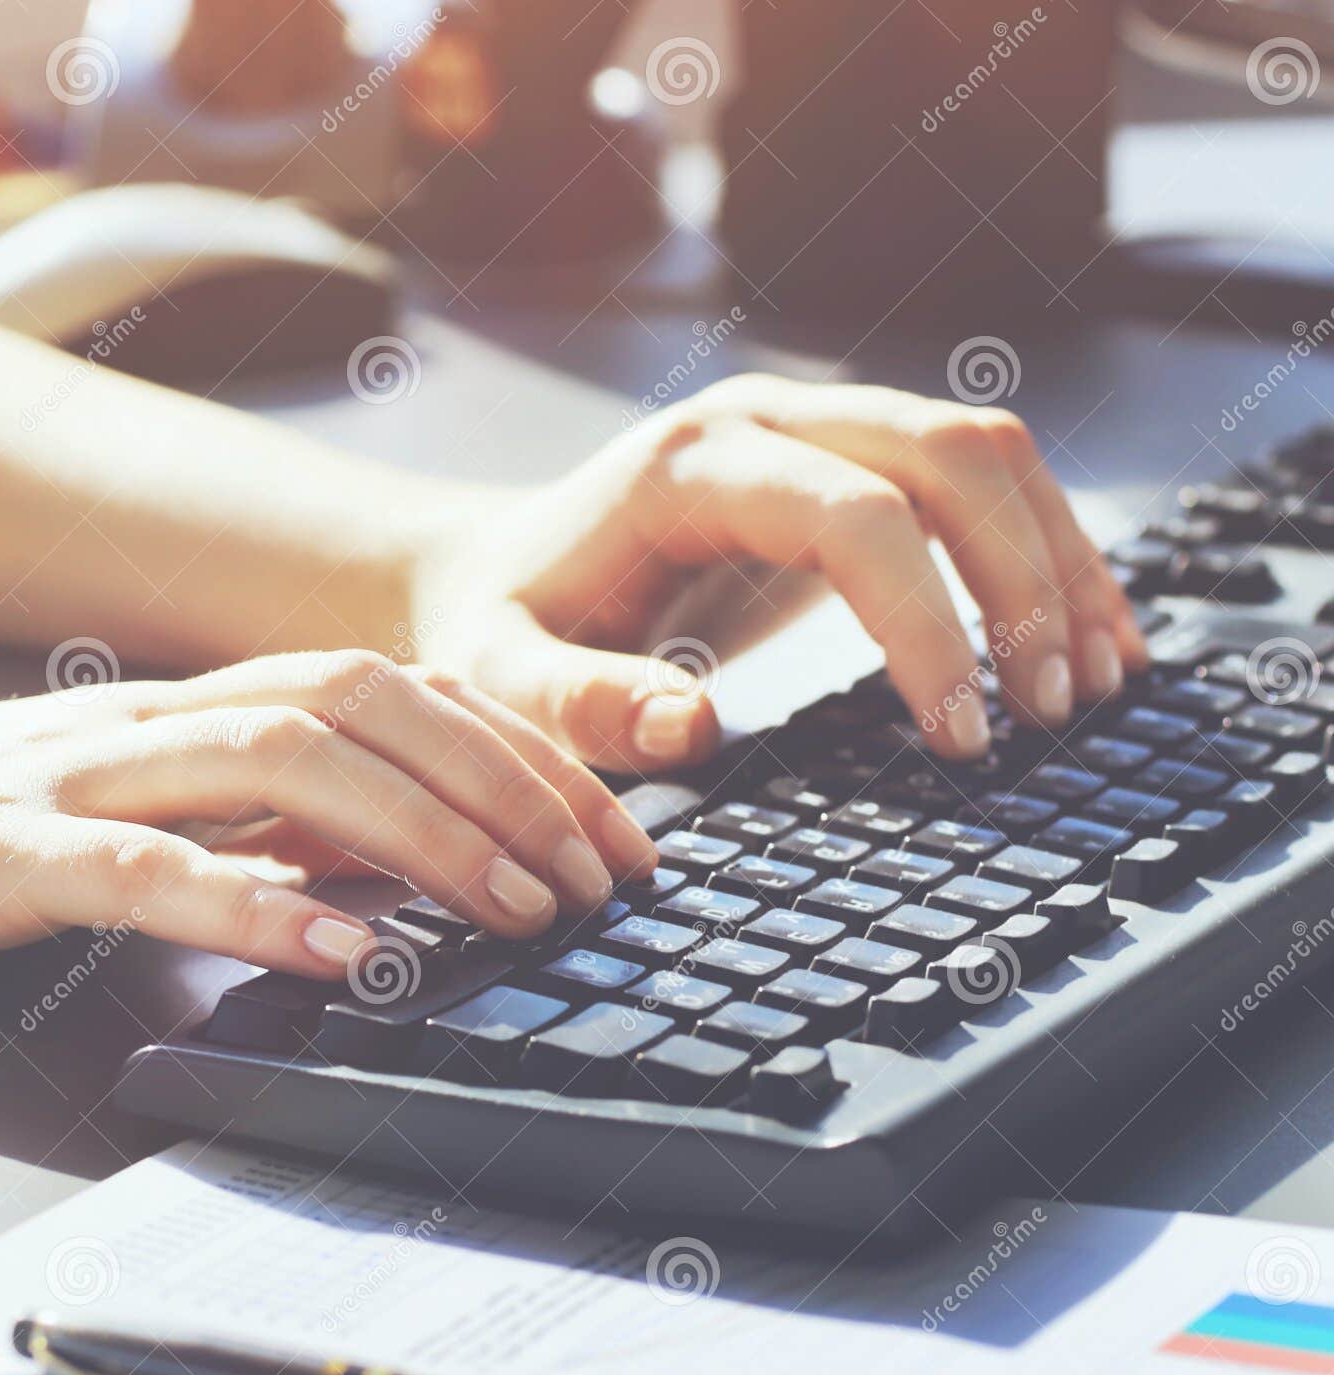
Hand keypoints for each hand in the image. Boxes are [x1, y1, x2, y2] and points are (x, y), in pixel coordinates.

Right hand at [0, 653, 655, 1001]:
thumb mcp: (137, 827)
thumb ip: (255, 838)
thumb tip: (388, 878)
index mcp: (190, 712)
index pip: (392, 693)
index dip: (517, 753)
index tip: (613, 833)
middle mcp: (150, 720)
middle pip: (363, 702)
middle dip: (504, 782)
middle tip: (602, 876)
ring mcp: (74, 775)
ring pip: (277, 762)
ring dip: (418, 832)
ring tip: (516, 910)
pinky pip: (144, 870)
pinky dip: (256, 909)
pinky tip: (350, 958)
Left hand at [414, 375, 1146, 769]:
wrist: (494, 569)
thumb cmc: (500, 626)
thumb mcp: (502, 677)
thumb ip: (578, 702)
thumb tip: (689, 724)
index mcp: (691, 465)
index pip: (856, 516)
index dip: (929, 621)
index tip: (963, 735)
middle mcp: (765, 421)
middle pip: (951, 457)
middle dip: (1024, 582)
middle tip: (1051, 713)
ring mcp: (813, 431)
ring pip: (986, 452)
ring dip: (1059, 559)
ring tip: (1098, 682)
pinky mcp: (846, 469)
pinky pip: (976, 481)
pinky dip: (1042, 549)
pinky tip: (1083, 633)